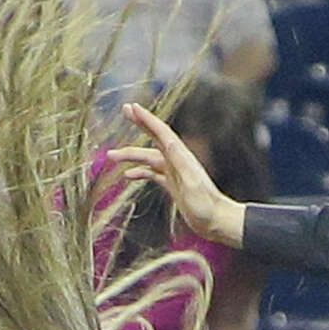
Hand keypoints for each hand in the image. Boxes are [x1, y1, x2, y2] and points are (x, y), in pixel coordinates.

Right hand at [107, 103, 243, 245]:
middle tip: (124, 110)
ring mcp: (174, 173)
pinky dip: (139, 172)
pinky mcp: (173, 185)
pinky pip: (152, 174)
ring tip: (111, 156)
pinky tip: (127, 175)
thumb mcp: (192, 183)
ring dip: (130, 155)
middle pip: (154, 138)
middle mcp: (177, 161)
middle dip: (139, 124)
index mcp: (181, 157)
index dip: (147, 119)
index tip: (133, 107)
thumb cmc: (206, 205)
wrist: (217, 222)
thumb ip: (180, 163)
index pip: (161, 133)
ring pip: (148, 158)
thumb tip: (168, 142)